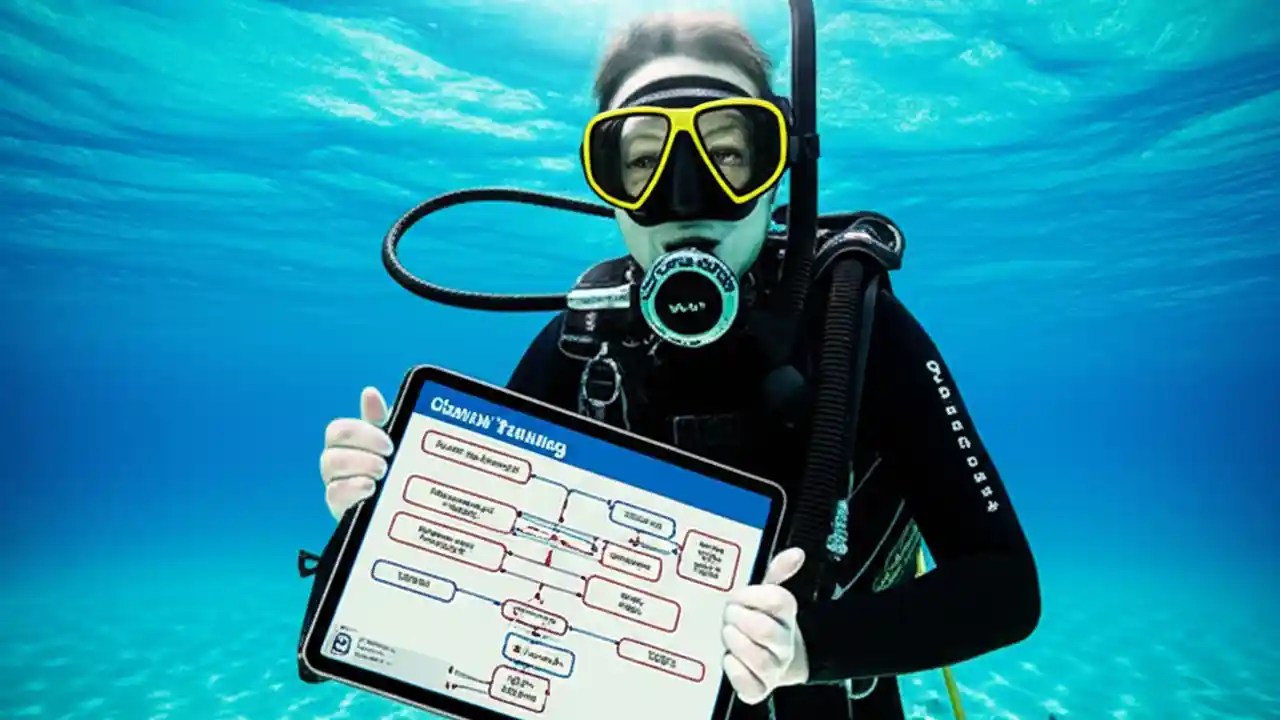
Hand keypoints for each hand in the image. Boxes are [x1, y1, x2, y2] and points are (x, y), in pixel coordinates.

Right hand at [319, 386, 392, 519]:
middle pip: (331, 453)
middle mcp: (337, 466)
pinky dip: (351, 490)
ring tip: (382, 476)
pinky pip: (333, 497)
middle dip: (359, 455)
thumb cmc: (397, 468)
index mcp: (348, 446)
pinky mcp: (341, 510)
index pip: (338, 431)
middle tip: (386, 462)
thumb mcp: (395, 441)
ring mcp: (337, 489)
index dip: (361, 434)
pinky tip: (370, 490)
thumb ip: (380, 420)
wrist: (406, 506)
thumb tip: (369, 392)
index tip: (388, 444)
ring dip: (357, 469)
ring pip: (330, 473)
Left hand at [722, 547, 809, 704]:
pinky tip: (728, 659)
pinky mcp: (758, 689)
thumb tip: (796, 553)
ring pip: (759, 660)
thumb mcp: (766, 592)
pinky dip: (736, 672)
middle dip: (740, 620)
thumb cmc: (760, 618)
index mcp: (786, 615)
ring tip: (727, 633)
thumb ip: (777, 571)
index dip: (753, 595)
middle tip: (728, 615)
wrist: (773, 657)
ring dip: (737, 644)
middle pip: (766, 631)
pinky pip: (750, 686)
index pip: (778, 601)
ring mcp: (773, 668)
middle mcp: (783, 643)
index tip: (738, 595)